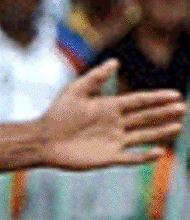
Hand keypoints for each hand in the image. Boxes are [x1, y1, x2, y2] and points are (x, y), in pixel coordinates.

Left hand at [39, 61, 184, 170]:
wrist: (43, 139)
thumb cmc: (57, 113)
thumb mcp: (76, 91)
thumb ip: (96, 78)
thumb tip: (115, 61)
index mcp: (110, 107)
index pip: (140, 101)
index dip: (157, 98)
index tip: (175, 95)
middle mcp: (115, 123)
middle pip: (146, 117)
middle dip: (164, 113)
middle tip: (183, 108)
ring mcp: (113, 141)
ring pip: (142, 135)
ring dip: (160, 131)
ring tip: (177, 126)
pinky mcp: (107, 157)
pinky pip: (130, 157)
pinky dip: (144, 156)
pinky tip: (159, 152)